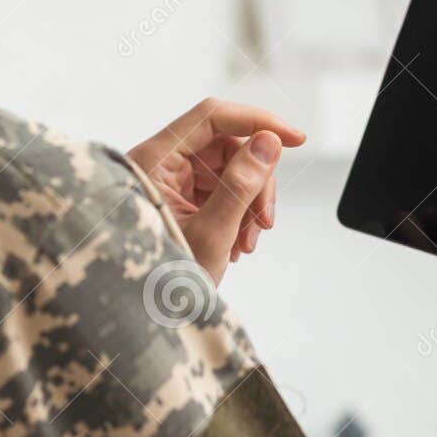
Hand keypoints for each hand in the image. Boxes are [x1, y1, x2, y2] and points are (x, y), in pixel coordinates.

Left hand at [127, 98, 305, 284]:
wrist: (142, 318)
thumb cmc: (164, 281)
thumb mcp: (211, 233)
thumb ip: (241, 184)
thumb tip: (268, 142)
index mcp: (154, 161)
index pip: (212, 117)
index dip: (257, 122)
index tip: (294, 139)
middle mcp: (159, 164)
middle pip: (225, 147)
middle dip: (255, 181)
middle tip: (265, 219)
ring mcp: (169, 183)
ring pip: (228, 171)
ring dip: (249, 203)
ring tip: (248, 242)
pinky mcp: (179, 200)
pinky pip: (220, 191)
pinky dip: (238, 214)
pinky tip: (238, 244)